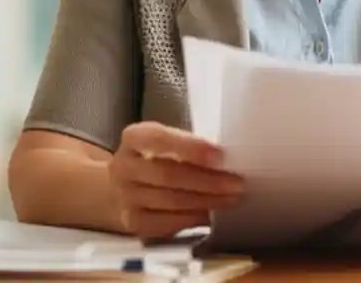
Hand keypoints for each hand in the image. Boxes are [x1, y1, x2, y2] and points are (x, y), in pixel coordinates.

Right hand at [108, 121, 243, 239]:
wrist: (127, 184)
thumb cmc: (159, 157)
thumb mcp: (169, 141)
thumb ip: (192, 146)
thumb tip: (228, 158)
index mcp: (133, 137)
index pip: (158, 139)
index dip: (190, 147)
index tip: (220, 155)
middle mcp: (123, 166)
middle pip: (167, 174)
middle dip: (207, 180)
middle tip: (236, 183)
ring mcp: (125, 196)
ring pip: (170, 201)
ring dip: (206, 201)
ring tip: (231, 199)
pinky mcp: (132, 221)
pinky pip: (165, 223)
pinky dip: (192, 219)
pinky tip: (210, 214)